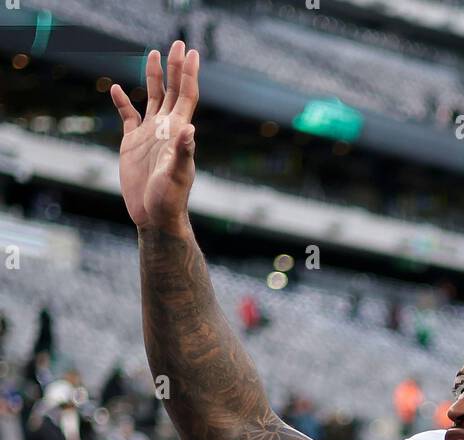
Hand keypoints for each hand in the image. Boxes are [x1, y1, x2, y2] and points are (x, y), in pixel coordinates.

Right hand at [109, 41, 199, 233]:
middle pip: (172, 90)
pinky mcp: (132, 143)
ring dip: (153, 77)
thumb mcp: (177, 175)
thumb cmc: (170, 199)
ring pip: (151, 97)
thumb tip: (189, 129)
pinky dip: (121, 102)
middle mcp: (165, 128)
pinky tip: (115, 89)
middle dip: (175, 67)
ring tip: (154, 54)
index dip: (189, 74)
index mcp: (178, 131)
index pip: (186, 96)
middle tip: (178, 43)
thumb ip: (183, 152)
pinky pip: (127, 116)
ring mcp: (149, 134)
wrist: (154, 216)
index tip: (191, 52)